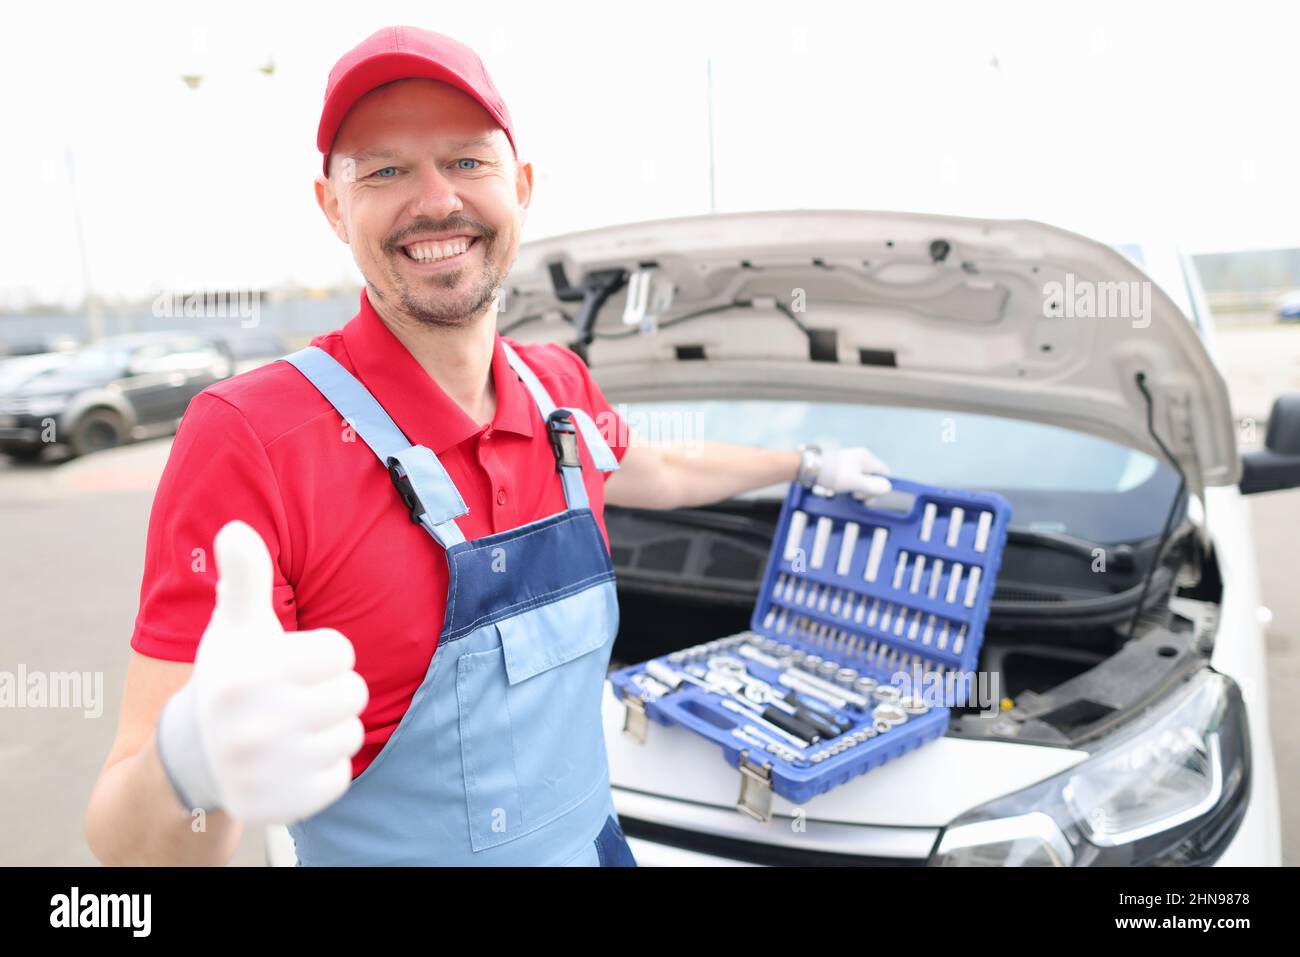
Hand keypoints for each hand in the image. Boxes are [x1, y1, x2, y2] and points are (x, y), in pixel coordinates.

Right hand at [155, 520, 367, 824]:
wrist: (196, 754)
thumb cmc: (231, 675)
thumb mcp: (234, 625)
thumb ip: (243, 577)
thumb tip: (236, 529)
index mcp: (248, 676)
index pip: (340, 653)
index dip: (322, 655)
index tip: (291, 664)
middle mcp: (253, 727)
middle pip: (353, 693)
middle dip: (331, 691)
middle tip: (294, 697)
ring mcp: (267, 772)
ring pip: (351, 735)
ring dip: (330, 728)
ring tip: (292, 727)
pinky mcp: (282, 806)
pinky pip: (340, 777)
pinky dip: (323, 768)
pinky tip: (291, 760)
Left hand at [812, 447, 891, 498]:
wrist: (809, 467)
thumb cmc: (833, 474)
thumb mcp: (855, 482)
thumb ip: (872, 486)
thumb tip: (888, 488)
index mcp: (867, 458)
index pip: (884, 473)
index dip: (880, 486)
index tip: (869, 495)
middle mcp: (861, 457)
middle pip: (874, 476)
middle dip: (867, 489)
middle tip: (855, 495)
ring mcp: (851, 461)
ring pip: (863, 478)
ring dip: (858, 488)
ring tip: (847, 492)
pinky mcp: (842, 466)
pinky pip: (853, 477)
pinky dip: (850, 485)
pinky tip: (842, 489)